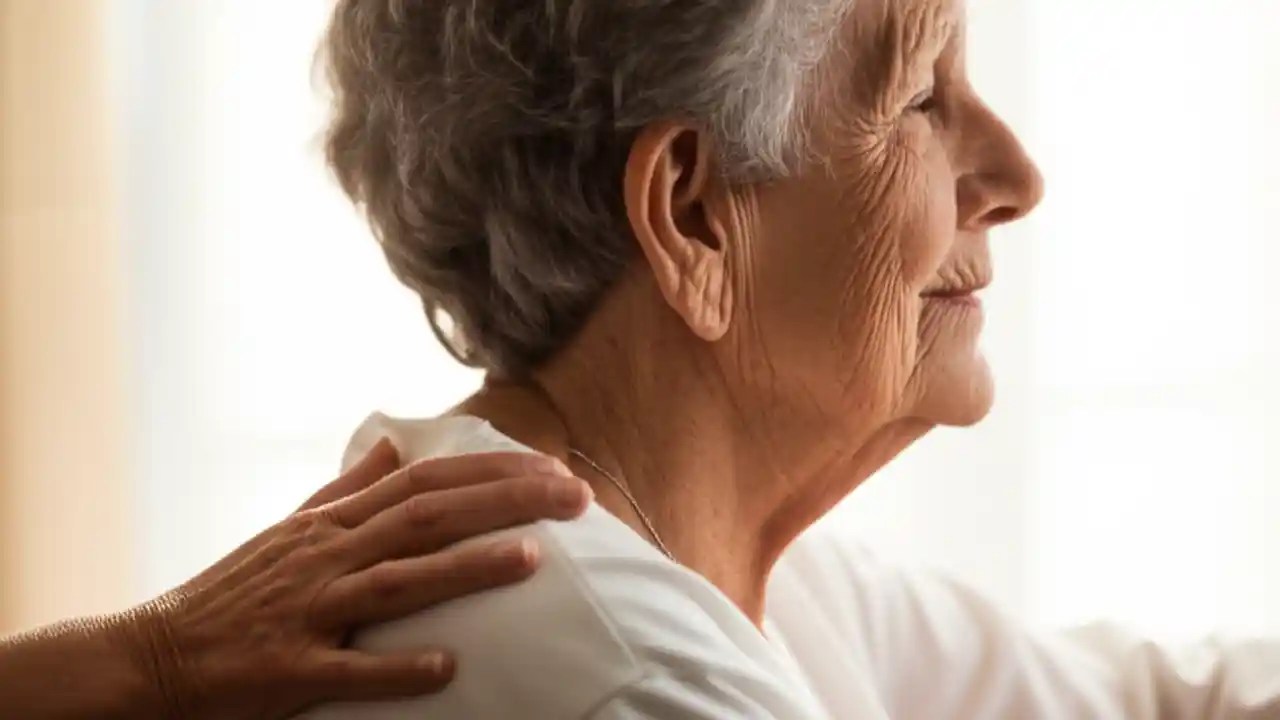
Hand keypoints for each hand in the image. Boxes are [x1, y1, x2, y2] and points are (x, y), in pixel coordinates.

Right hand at [119, 440, 590, 718]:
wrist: (151, 657)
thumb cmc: (232, 594)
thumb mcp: (288, 530)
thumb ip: (346, 490)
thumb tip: (395, 447)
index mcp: (333, 523)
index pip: (426, 481)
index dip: (493, 469)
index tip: (553, 466)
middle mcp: (327, 556)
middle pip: (427, 516)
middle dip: (505, 500)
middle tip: (575, 497)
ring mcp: (309, 611)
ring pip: (397, 580)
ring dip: (467, 568)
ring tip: (533, 559)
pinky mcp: (289, 669)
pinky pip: (349, 668)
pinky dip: (398, 666)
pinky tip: (449, 665)